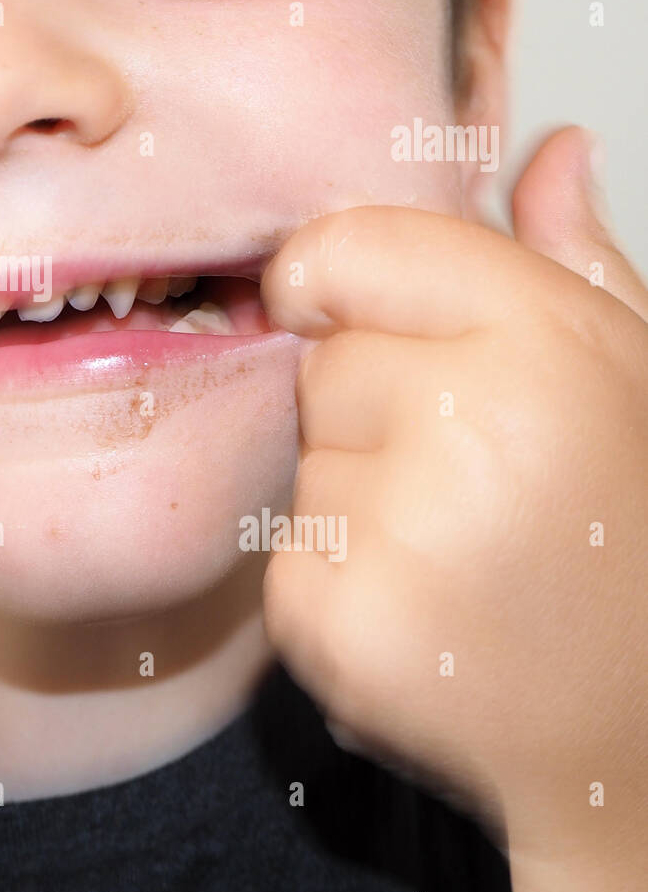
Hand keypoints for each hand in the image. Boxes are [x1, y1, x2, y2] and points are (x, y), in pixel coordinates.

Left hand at [260, 126, 647, 891]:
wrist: (638, 740)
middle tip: (469, 475)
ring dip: (354, 496)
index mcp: (545, 342)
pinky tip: (419, 607)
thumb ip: (576, 260)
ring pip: (299, 457)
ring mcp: (400, 536)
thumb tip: (554, 151)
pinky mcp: (337, 626)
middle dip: (371, 406)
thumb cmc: (633, 539)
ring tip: (455, 547)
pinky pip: (280, 552)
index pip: (349, 248)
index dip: (334, 278)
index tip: (344, 308)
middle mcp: (473, 429)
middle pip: (320, 361)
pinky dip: (330, 581)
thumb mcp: (635, 375)